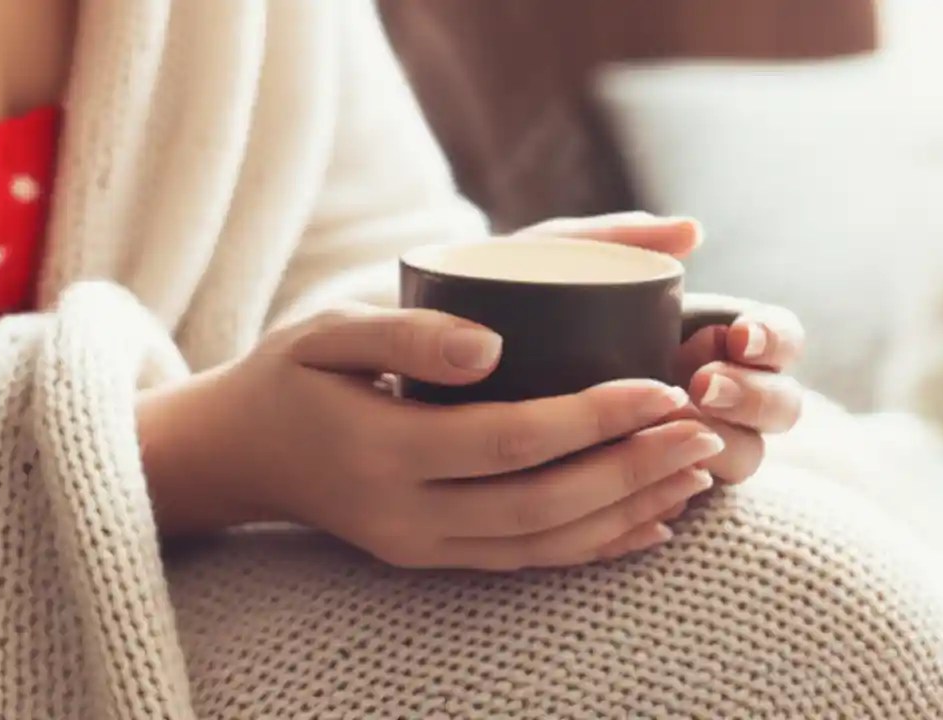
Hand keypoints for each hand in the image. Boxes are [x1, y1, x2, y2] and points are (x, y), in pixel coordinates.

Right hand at [138, 303, 723, 569]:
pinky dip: (594, 549)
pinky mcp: (431, 559)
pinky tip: (650, 527)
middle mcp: (404, 515)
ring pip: (543, 545)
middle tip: (702, 431)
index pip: (508, 440)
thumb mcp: (327, 331)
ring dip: (628, 511)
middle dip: (632, 470)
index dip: (590, 419)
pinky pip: (525, 564)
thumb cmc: (291, 375)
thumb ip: (407, 334)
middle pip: (542, 504)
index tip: (658, 387)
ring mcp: (419, 548)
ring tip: (697, 472)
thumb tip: (491, 344)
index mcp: (381, 450)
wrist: (240, 454)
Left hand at [520, 213, 805, 486]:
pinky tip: (653, 488)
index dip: (775, 338)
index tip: (739, 336)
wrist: (453, 364)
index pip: (777, 337)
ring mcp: (685, 442)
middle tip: (703, 386)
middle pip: (780, 405)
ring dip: (727, 444)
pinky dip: (677, 494)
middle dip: (757, 396)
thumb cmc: (514, 298)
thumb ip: (614, 237)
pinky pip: (685, 501)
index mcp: (709, 334)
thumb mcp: (553, 258)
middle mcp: (712, 391)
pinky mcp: (649, 489)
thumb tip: (693, 231)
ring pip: (746, 456)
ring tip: (678, 428)